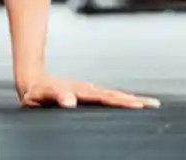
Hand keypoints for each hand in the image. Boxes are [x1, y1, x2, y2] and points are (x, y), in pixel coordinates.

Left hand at [18, 75, 159, 109]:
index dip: (120, 101)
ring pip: (114, 95)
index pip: (104, 97)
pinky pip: (109, 98)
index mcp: (80, 92)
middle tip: (152, 104)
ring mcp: (89, 92)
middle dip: (133, 100)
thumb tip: (69, 101)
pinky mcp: (88, 95)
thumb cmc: (37, 92)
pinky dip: (123, 100)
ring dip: (132, 100)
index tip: (135, 104)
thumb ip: (56, 97)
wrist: (33, 81)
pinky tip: (135, 103)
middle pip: (114, 96)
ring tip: (150, 104)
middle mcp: (87, 90)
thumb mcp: (41, 96)